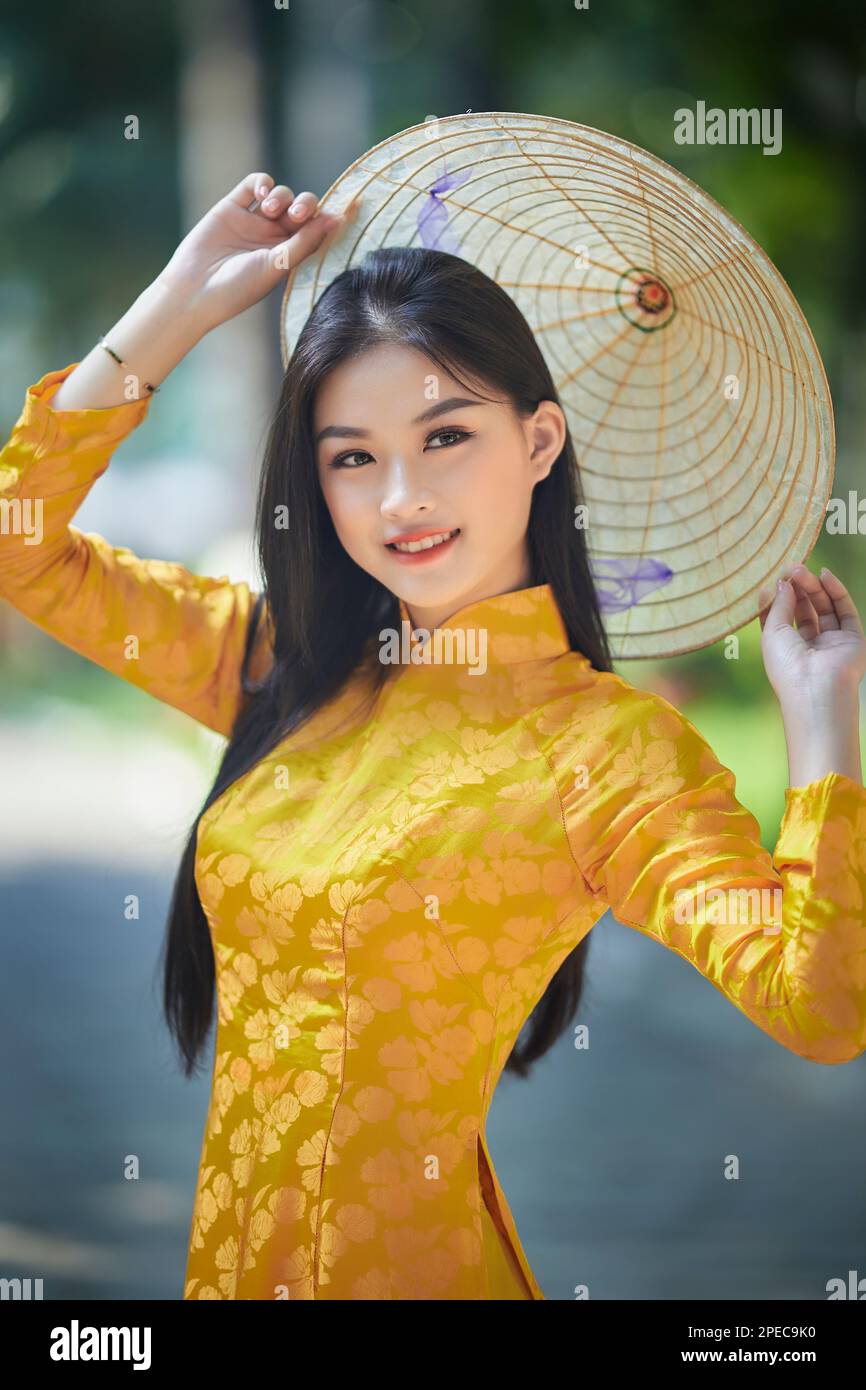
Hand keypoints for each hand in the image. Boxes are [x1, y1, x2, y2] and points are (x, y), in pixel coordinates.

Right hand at [155, 171, 354, 334]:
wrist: (194, 289)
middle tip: (295, 216)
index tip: (354, 206)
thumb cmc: (238, 288)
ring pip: (280, 194)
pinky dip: (263, 181)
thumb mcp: (277, 266)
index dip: (333, 218)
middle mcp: (274, 237)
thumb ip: (305, 241)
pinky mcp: (232, 207)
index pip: (318, 230)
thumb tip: (336, 220)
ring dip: (282, 196)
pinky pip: (254, 183)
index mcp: (290, 256)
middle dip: (305, 206)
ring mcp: (253, 221)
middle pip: (302, 208)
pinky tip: (262, 192)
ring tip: (269, 211)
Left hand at [757, 562, 865, 701]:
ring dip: (813, 586)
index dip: (778, 599)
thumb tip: (782, 583)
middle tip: (791, 568)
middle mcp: (810, 646)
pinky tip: (825, 575)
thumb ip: (778, 605)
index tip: (773, 579)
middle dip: (797, 589)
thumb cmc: (786, 665)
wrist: (816, 688)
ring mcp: (832, 642)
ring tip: (802, 569)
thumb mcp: (772, 632)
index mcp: (786, 650)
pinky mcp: (852, 638)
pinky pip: (844, 610)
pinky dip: (835, 591)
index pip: (781, 619)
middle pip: (804, 610)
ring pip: (824, 607)